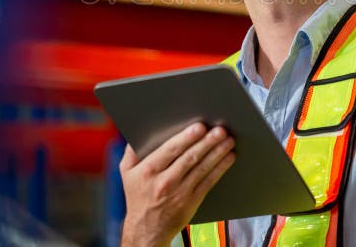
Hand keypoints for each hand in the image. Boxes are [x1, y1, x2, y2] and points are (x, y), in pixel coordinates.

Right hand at [119, 123, 235, 246]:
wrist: (146, 229)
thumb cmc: (137, 196)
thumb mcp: (127, 172)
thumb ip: (131, 151)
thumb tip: (140, 132)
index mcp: (149, 171)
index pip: (170, 150)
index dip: (186, 138)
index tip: (199, 127)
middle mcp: (165, 181)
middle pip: (190, 157)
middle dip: (207, 142)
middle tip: (220, 130)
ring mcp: (180, 192)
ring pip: (202, 168)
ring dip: (217, 153)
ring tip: (228, 140)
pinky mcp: (192, 201)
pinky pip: (209, 182)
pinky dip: (220, 168)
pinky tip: (228, 158)